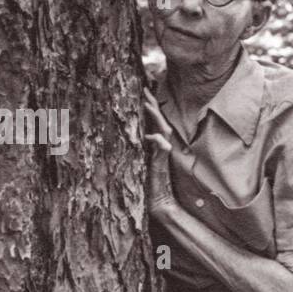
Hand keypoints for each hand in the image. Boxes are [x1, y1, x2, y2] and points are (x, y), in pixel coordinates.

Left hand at [144, 89, 179, 218]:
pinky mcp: (161, 164)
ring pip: (163, 130)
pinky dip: (156, 141)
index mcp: (156, 145)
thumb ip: (139, 150)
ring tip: (147, 104)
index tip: (144, 92)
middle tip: (146, 89)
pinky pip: (162, 149)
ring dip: (155, 117)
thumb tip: (129, 138)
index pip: (155, 122)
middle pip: (160, 121)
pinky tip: (150, 135)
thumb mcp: (140, 163)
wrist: (160, 202)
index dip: (150, 107)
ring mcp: (162, 155)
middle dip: (153, 104)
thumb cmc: (149, 185)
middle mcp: (161, 147)